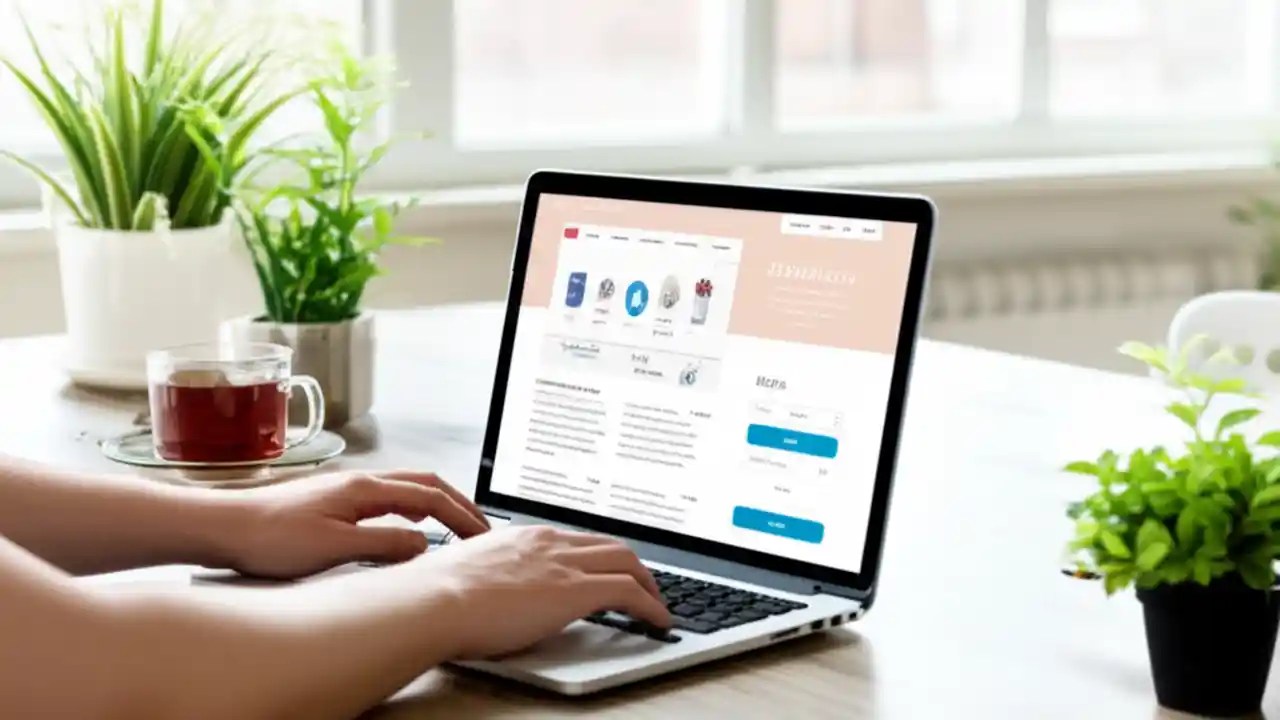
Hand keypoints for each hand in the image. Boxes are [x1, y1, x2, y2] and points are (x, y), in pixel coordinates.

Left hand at [221, 470, 488, 578]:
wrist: (225, 526)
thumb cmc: (271, 537)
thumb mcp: (334, 548)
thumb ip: (384, 545)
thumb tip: (424, 545)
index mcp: (366, 490)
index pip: (431, 498)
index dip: (462, 516)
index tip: (482, 536)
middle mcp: (361, 481)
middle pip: (425, 483)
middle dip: (458, 502)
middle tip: (479, 526)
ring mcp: (346, 487)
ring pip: (407, 486)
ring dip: (437, 503)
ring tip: (454, 525)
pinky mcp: (333, 499)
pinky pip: (388, 496)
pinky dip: (413, 506)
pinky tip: (407, 525)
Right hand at [423, 525, 670, 658]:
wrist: (432, 600)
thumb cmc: (437, 594)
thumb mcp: (470, 573)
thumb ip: (491, 575)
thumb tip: (489, 592)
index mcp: (524, 536)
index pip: (577, 539)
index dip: (599, 554)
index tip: (605, 567)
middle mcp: (549, 542)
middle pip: (609, 544)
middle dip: (632, 564)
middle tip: (644, 583)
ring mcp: (563, 563)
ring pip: (626, 561)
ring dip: (648, 583)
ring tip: (656, 602)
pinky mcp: (575, 589)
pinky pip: (628, 591)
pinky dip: (650, 605)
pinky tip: (658, 619)